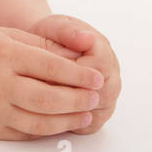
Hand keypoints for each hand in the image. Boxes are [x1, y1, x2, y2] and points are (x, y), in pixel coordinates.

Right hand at [0, 27, 105, 140]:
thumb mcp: (5, 35)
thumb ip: (41, 46)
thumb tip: (80, 56)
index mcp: (4, 54)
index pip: (50, 67)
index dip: (79, 74)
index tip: (97, 78)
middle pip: (49, 97)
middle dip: (78, 99)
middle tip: (96, 98)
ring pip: (40, 121)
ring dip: (69, 119)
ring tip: (85, 114)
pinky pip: (27, 133)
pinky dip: (49, 130)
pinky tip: (62, 123)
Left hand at [25, 14, 120, 134]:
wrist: (42, 50)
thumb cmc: (49, 38)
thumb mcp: (55, 27)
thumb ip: (69, 31)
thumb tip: (87, 38)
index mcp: (104, 51)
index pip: (99, 67)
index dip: (73, 72)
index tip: (47, 71)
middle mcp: (110, 76)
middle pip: (101, 93)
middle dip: (69, 93)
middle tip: (40, 91)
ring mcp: (105, 97)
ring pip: (95, 112)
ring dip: (68, 110)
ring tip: (40, 103)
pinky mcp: (96, 114)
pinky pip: (87, 125)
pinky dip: (68, 122)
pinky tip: (46, 116)